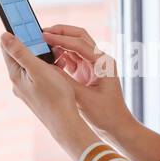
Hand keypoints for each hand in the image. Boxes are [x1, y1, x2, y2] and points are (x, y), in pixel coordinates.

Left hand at [0, 31, 99, 160]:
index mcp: (15, 75)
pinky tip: (59, 68)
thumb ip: (20, 52)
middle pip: (20, 55)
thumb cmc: (54, 96)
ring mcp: (26, 90)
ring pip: (31, 65)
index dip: (16, 34)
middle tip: (47, 39)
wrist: (66, 123)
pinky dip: (47, 68)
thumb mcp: (37, 69)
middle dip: (33, 45)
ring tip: (57, 54)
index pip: (8, 48)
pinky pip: (38, 75)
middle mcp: (17, 83)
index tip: (24, 23)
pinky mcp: (36, 94)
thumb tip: (3, 36)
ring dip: (42, 56)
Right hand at [42, 25, 134, 142]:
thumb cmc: (106, 115)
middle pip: (79, 37)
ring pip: (74, 46)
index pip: (79, 44)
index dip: (60, 39)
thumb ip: (64, 81)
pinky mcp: (88, 72)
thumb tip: (45, 67)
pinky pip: (72, 57)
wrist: (117, 127)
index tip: (43, 36)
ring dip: (59, 43)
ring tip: (42, 45)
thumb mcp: (83, 98)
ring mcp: (94, 65)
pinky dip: (61, 56)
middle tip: (42, 33)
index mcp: (103, 63)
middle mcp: (100, 59)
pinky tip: (49, 59)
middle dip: (60, 33)